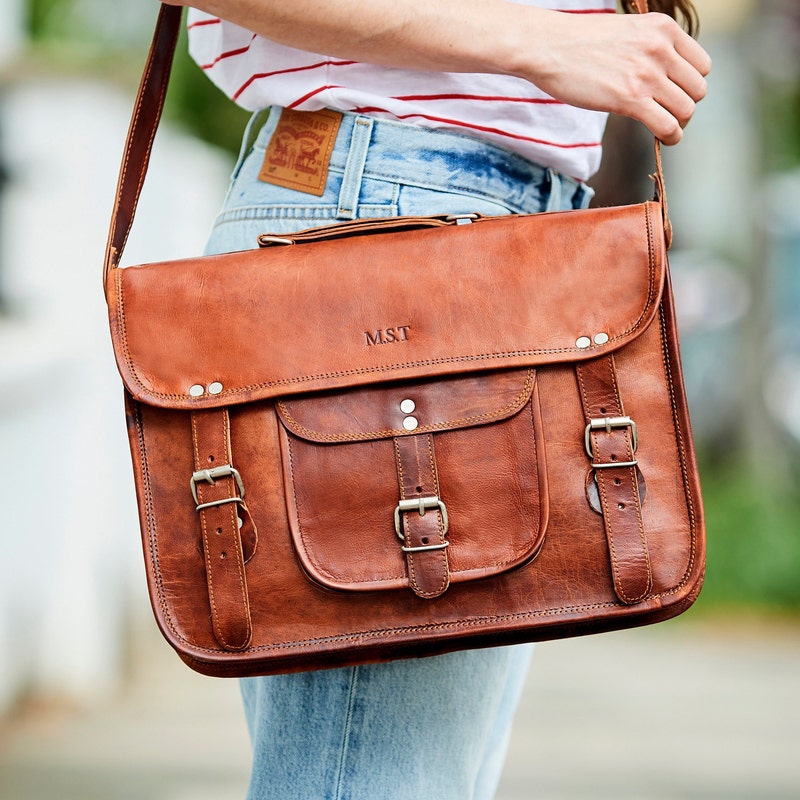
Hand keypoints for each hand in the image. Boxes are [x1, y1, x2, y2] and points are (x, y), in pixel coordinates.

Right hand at [515, 11, 710, 143]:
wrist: (549, 46)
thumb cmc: (578, 42)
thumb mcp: (626, 32)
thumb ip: (649, 48)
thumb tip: (661, 76)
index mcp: (663, 28)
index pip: (702, 64)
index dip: (690, 85)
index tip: (674, 95)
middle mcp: (660, 49)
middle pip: (697, 89)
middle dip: (685, 106)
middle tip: (667, 114)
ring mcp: (646, 74)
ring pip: (686, 109)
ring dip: (678, 124)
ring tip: (664, 127)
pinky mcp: (630, 99)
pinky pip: (667, 125)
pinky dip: (670, 137)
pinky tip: (663, 139)